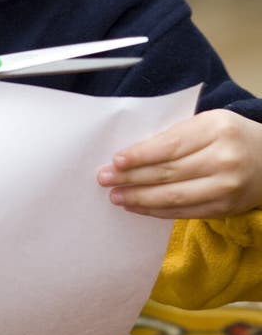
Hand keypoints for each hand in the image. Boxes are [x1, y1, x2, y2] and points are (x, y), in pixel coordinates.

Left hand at [97, 109, 261, 218]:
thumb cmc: (229, 135)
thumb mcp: (207, 122)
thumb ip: (176, 135)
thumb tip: (133, 153)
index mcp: (216, 130)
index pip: (170, 146)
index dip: (141, 155)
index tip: (116, 160)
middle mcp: (223, 160)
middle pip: (169, 172)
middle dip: (132, 177)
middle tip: (105, 179)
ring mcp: (226, 188)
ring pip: (175, 197)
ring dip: (140, 198)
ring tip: (116, 196)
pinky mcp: (225, 209)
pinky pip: (185, 212)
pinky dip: (158, 211)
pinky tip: (138, 206)